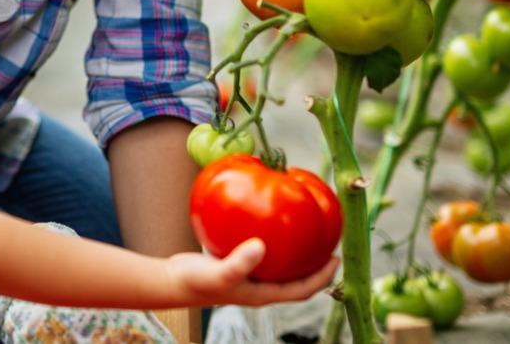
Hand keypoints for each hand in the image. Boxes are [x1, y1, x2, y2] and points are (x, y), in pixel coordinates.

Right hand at [166, 239, 338, 306]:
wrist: (172, 280)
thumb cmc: (196, 282)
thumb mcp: (218, 273)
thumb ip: (239, 263)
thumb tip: (261, 247)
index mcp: (263, 293)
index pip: (302, 290)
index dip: (323, 278)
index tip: (336, 258)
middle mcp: (261, 285)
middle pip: (296, 277)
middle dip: (314, 263)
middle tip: (327, 239)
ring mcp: (250, 274)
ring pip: (280, 263)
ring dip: (294, 250)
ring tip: (303, 226)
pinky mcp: (238, 261)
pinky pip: (261, 249)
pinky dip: (269, 237)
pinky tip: (266, 216)